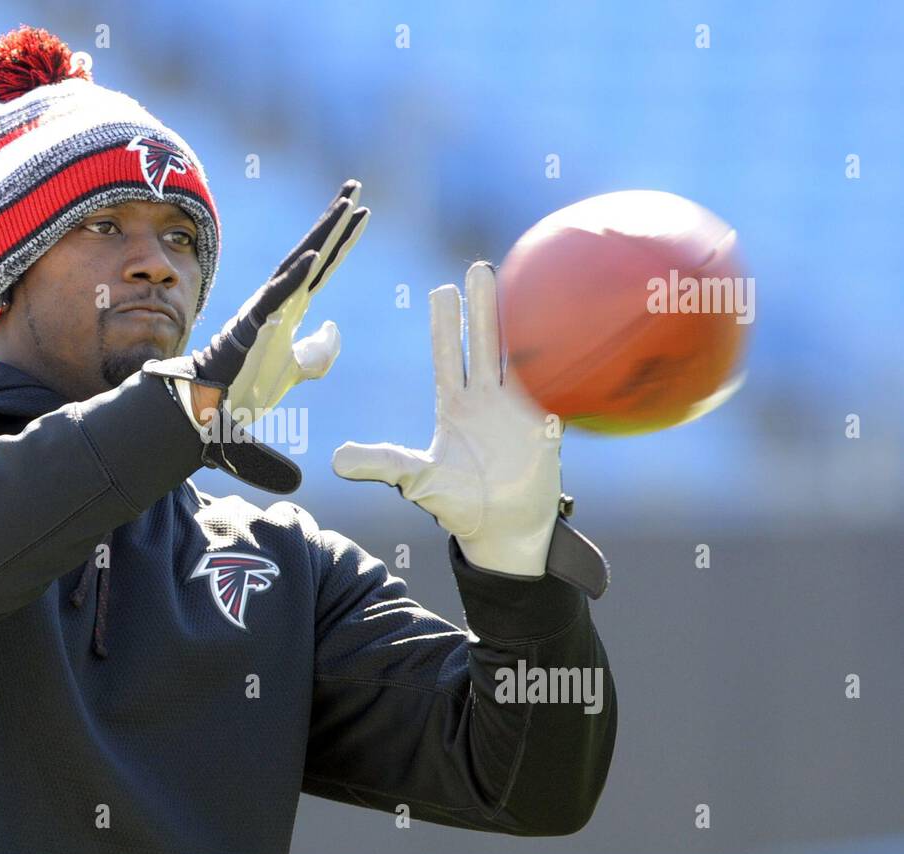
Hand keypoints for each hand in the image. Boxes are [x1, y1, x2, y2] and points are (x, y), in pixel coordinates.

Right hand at [191, 179, 368, 423]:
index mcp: (292, 305)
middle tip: (355, 186)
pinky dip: (298, 275)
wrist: (218, 398)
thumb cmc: (251, 382)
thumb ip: (319, 350)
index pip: (323, 265)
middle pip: (314, 250)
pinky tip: (317, 256)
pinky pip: (280, 294)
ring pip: (301, 261)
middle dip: (336, 218)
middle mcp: (282, 297)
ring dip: (324, 233)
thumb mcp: (297, 368)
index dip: (343, 239)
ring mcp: (269, 306)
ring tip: (347, 205)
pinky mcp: (257, 321)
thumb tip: (333, 326)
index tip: (363, 212)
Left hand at [332, 261, 562, 577]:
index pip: (450, 355)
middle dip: (485, 307)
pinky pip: (556, 389)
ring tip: (530, 285)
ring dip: (524, 325)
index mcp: (456, 406)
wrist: (502, 532)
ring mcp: (519, 411)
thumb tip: (336, 460)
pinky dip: (562, 366)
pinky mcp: (547, 427)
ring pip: (521, 358)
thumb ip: (383, 464)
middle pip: (486, 343)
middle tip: (481, 267)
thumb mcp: (417, 481)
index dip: (447, 324)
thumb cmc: (458, 505)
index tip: (442, 289)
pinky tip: (571, 334)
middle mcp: (487, 400)